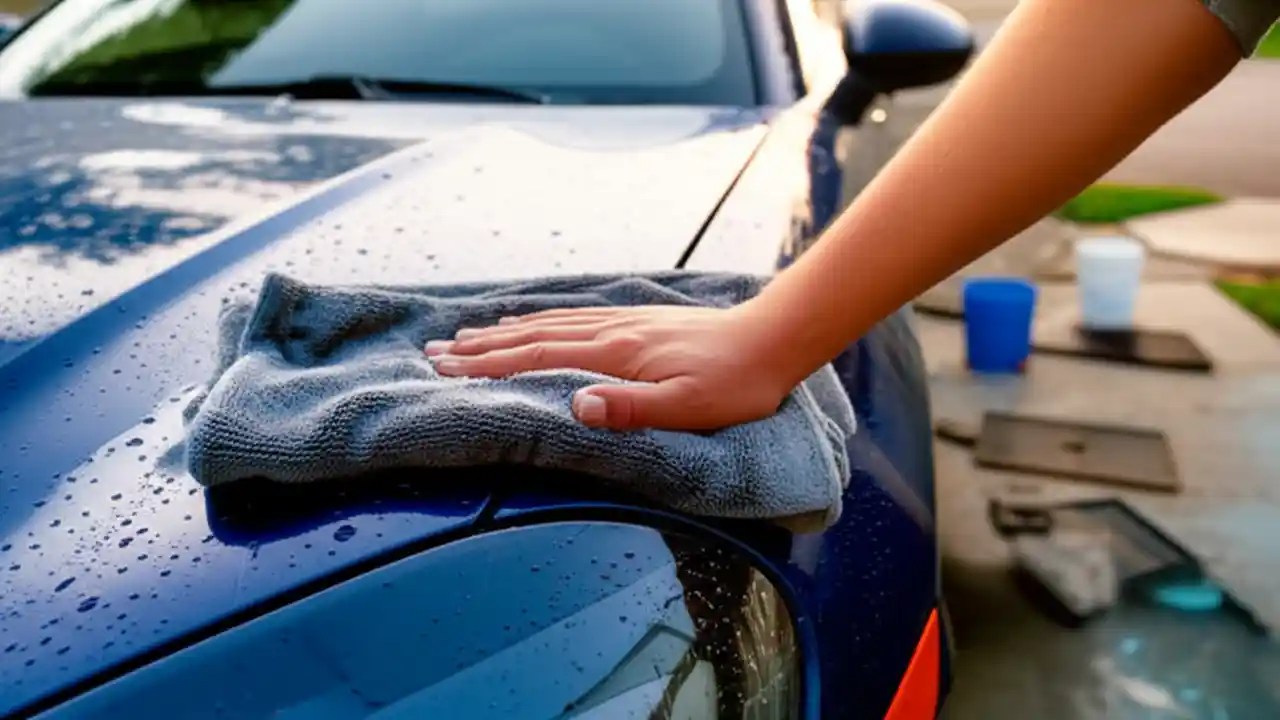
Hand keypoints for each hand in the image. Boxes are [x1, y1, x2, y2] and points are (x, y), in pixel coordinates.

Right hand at [424, 303, 798, 430]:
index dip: (490, 366)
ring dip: (503, 331)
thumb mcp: (689, 408)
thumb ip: (632, 410)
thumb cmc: (735, 384)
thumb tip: (576, 405)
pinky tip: (530, 320)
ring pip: (549, 323)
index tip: (447, 370)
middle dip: (481, 348)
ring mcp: (622, 322)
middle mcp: (611, 331)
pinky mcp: (636, 320)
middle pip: (532, 337)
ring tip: (466, 335)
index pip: (539, 359)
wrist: (772, 339)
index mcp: (617, 355)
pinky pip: (574, 315)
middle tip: (434, 353)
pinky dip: (540, 318)